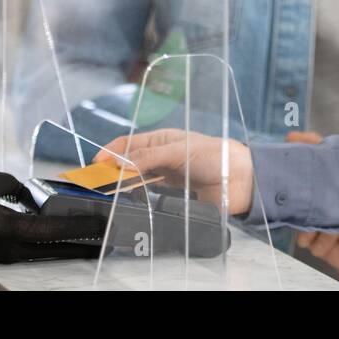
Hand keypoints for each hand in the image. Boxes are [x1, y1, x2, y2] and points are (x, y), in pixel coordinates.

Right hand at [0, 163, 107, 264]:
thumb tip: (34, 199)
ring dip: (54, 249)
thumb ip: (16, 189)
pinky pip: (12, 254)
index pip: (47, 231)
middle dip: (74, 248)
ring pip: (28, 255)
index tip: (101, 225)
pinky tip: (46, 241)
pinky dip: (32, 247)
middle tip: (101, 244)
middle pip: (43, 252)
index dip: (77, 228)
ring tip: (80, 244)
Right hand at [96, 129, 252, 215]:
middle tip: (97, 181)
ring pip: (137, 179)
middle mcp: (162, 156)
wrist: (240, 179)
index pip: (129, 143)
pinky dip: (138, 196)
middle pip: (130, 162)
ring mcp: (166, 175)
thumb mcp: (180, 150)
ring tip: (109, 192)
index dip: (111, 152)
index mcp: (163, 139)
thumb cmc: (215, 155)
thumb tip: (123, 164)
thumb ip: (150, 157)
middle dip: (113, 170)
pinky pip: (149, 194)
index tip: (97, 164)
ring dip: (123, 184)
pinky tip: (130, 199)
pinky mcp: (173, 194)